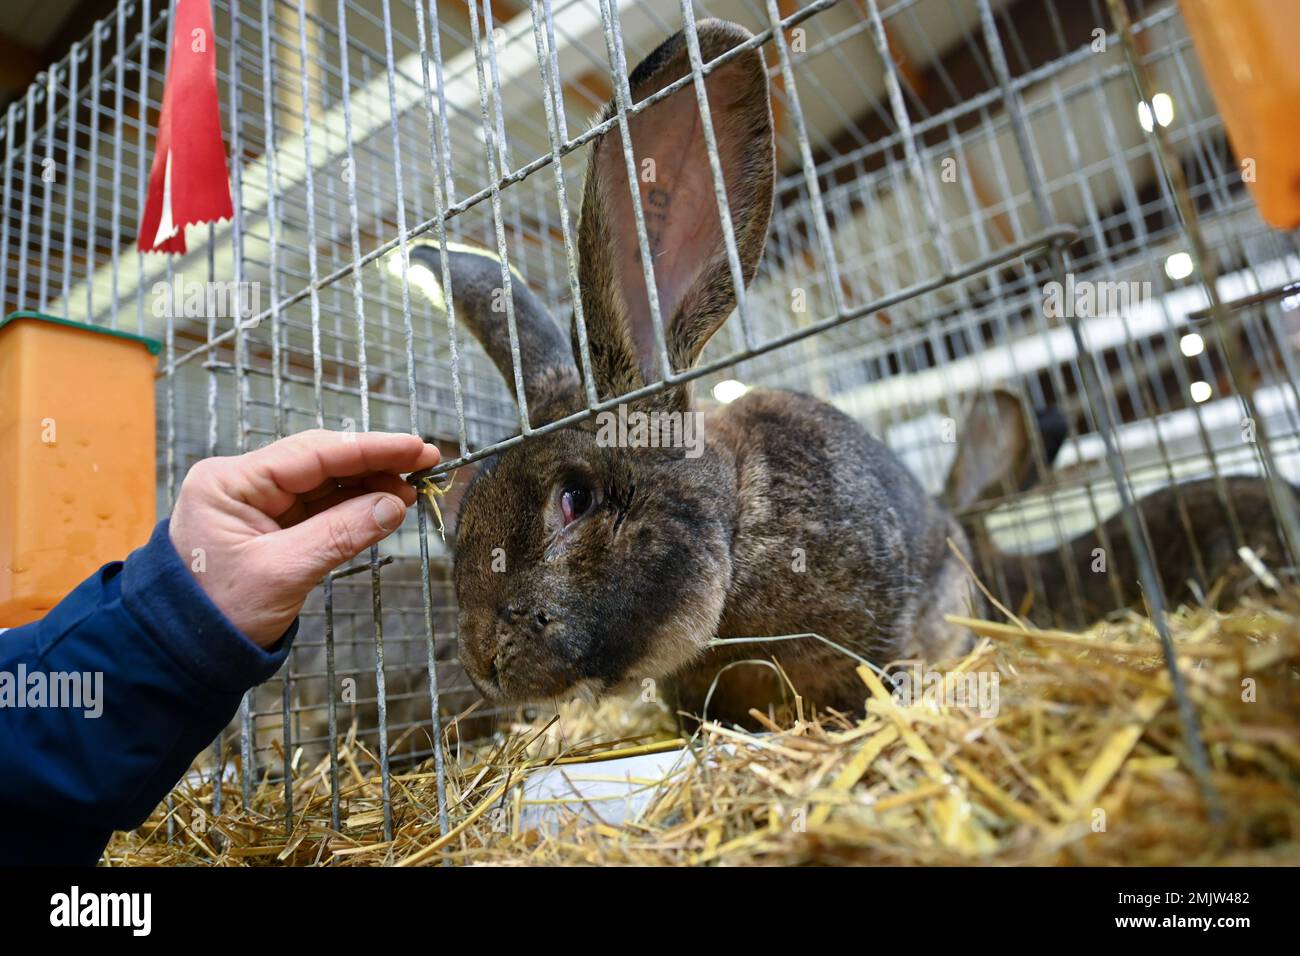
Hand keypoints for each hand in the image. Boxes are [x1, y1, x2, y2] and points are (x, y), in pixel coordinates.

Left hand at [168, 430, 439, 647]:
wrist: (179, 652)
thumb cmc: (218, 613)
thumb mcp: (283, 572)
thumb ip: (341, 533)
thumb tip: (394, 506)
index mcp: (230, 482)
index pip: (313, 453)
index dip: (370, 449)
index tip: (416, 448)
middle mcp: (242, 482)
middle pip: (321, 461)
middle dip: (374, 462)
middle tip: (426, 464)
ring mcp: (256, 503)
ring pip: (324, 482)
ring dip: (369, 484)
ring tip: (412, 490)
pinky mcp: (269, 525)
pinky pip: (320, 506)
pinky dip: (354, 505)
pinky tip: (385, 504)